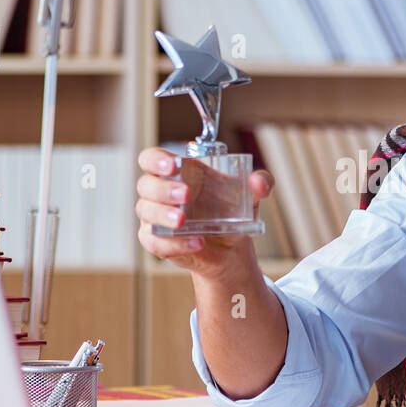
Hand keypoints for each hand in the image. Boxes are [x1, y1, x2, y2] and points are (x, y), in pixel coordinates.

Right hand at [134, 147, 273, 278]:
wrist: (230, 247)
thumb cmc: (230, 212)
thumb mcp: (249, 195)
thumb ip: (260, 183)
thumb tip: (259, 183)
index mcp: (178, 173)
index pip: (151, 159)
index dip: (156, 160)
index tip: (172, 165)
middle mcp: (160, 193)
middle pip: (146, 185)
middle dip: (163, 189)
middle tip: (185, 195)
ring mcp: (155, 218)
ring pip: (145, 212)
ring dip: (162, 215)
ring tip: (182, 221)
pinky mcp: (158, 242)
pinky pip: (156, 243)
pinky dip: (175, 244)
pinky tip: (196, 242)